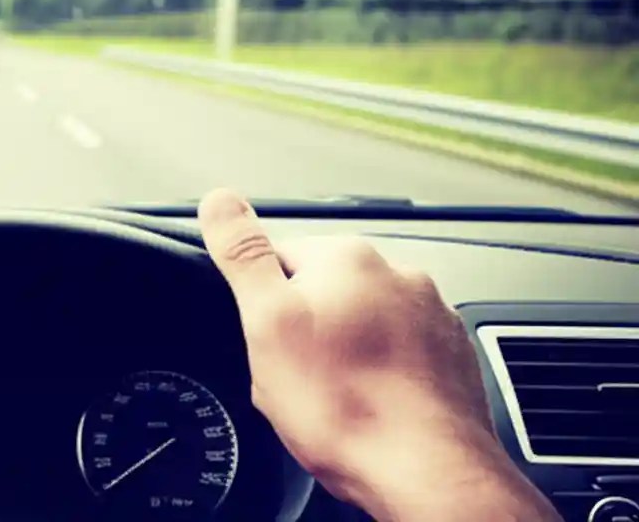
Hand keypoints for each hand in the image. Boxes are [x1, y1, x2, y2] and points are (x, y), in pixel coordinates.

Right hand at [198, 189, 558, 521]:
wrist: (425, 472)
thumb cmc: (347, 406)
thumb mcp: (267, 323)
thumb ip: (242, 254)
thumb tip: (220, 199)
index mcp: (348, 257)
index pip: (279, 261)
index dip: (264, 308)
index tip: (270, 344)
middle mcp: (399, 275)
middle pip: (323, 295)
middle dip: (306, 334)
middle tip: (300, 379)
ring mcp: (432, 316)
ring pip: (363, 328)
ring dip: (347, 356)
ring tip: (340, 400)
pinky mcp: (451, 356)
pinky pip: (400, 359)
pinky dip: (383, 379)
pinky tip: (372, 408)